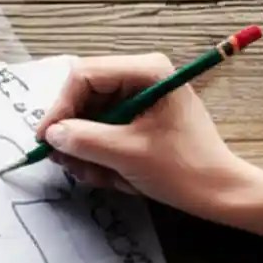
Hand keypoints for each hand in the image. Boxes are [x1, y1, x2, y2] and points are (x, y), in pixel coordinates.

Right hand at [35, 53, 255, 222]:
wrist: (216, 191)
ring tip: (95, 175)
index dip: (59, 108)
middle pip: (82, 96)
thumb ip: (84, 141)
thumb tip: (52, 135)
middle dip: (72, 132)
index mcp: (146, 71)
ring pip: (86, 116)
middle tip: (66, 162)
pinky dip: (95, 153)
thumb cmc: (182, 169)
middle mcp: (140, 76)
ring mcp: (137, 97)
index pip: (84, 76)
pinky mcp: (135, 117)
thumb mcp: (126, 154)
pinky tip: (106, 173)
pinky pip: (99, 130)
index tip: (46, 140)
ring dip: (83, 149)